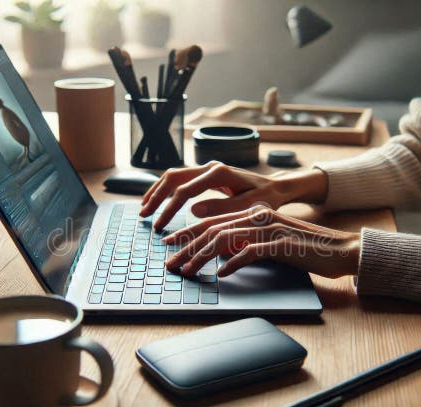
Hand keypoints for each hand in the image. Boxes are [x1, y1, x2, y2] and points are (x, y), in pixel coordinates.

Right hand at [139, 161, 327, 230]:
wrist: (276, 187)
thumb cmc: (266, 199)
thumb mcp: (249, 207)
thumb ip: (222, 208)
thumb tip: (193, 210)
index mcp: (219, 173)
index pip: (185, 191)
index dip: (169, 209)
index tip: (160, 226)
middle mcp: (210, 166)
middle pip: (173, 178)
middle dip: (156, 197)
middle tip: (144, 216)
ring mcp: (207, 169)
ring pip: (173, 176)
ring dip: (157, 191)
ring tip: (144, 209)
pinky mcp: (206, 175)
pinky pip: (180, 179)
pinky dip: (165, 189)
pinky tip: (156, 201)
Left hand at [163, 205, 360, 277]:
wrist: (342, 250)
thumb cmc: (306, 249)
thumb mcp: (271, 243)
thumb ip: (247, 242)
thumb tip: (219, 254)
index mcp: (254, 213)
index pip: (213, 221)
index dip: (187, 233)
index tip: (169, 245)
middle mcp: (259, 216)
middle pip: (213, 229)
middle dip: (186, 247)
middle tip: (169, 263)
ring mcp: (270, 228)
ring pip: (225, 239)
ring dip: (202, 256)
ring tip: (188, 271)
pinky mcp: (282, 243)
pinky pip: (250, 251)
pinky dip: (233, 263)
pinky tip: (222, 274)